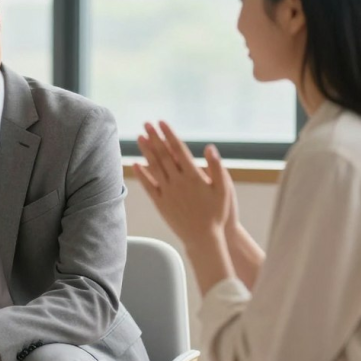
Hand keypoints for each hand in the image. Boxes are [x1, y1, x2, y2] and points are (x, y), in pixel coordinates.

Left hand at [134, 122, 230, 246]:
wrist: (204, 238)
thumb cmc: (218, 213)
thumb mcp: (224, 189)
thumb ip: (217, 167)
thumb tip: (209, 147)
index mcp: (193, 176)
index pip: (178, 150)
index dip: (169, 135)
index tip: (162, 122)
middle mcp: (178, 182)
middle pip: (163, 155)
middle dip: (155, 138)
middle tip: (146, 123)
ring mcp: (167, 193)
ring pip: (154, 168)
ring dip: (146, 151)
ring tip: (139, 137)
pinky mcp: (161, 203)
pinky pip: (149, 186)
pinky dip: (141, 174)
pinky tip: (135, 164)